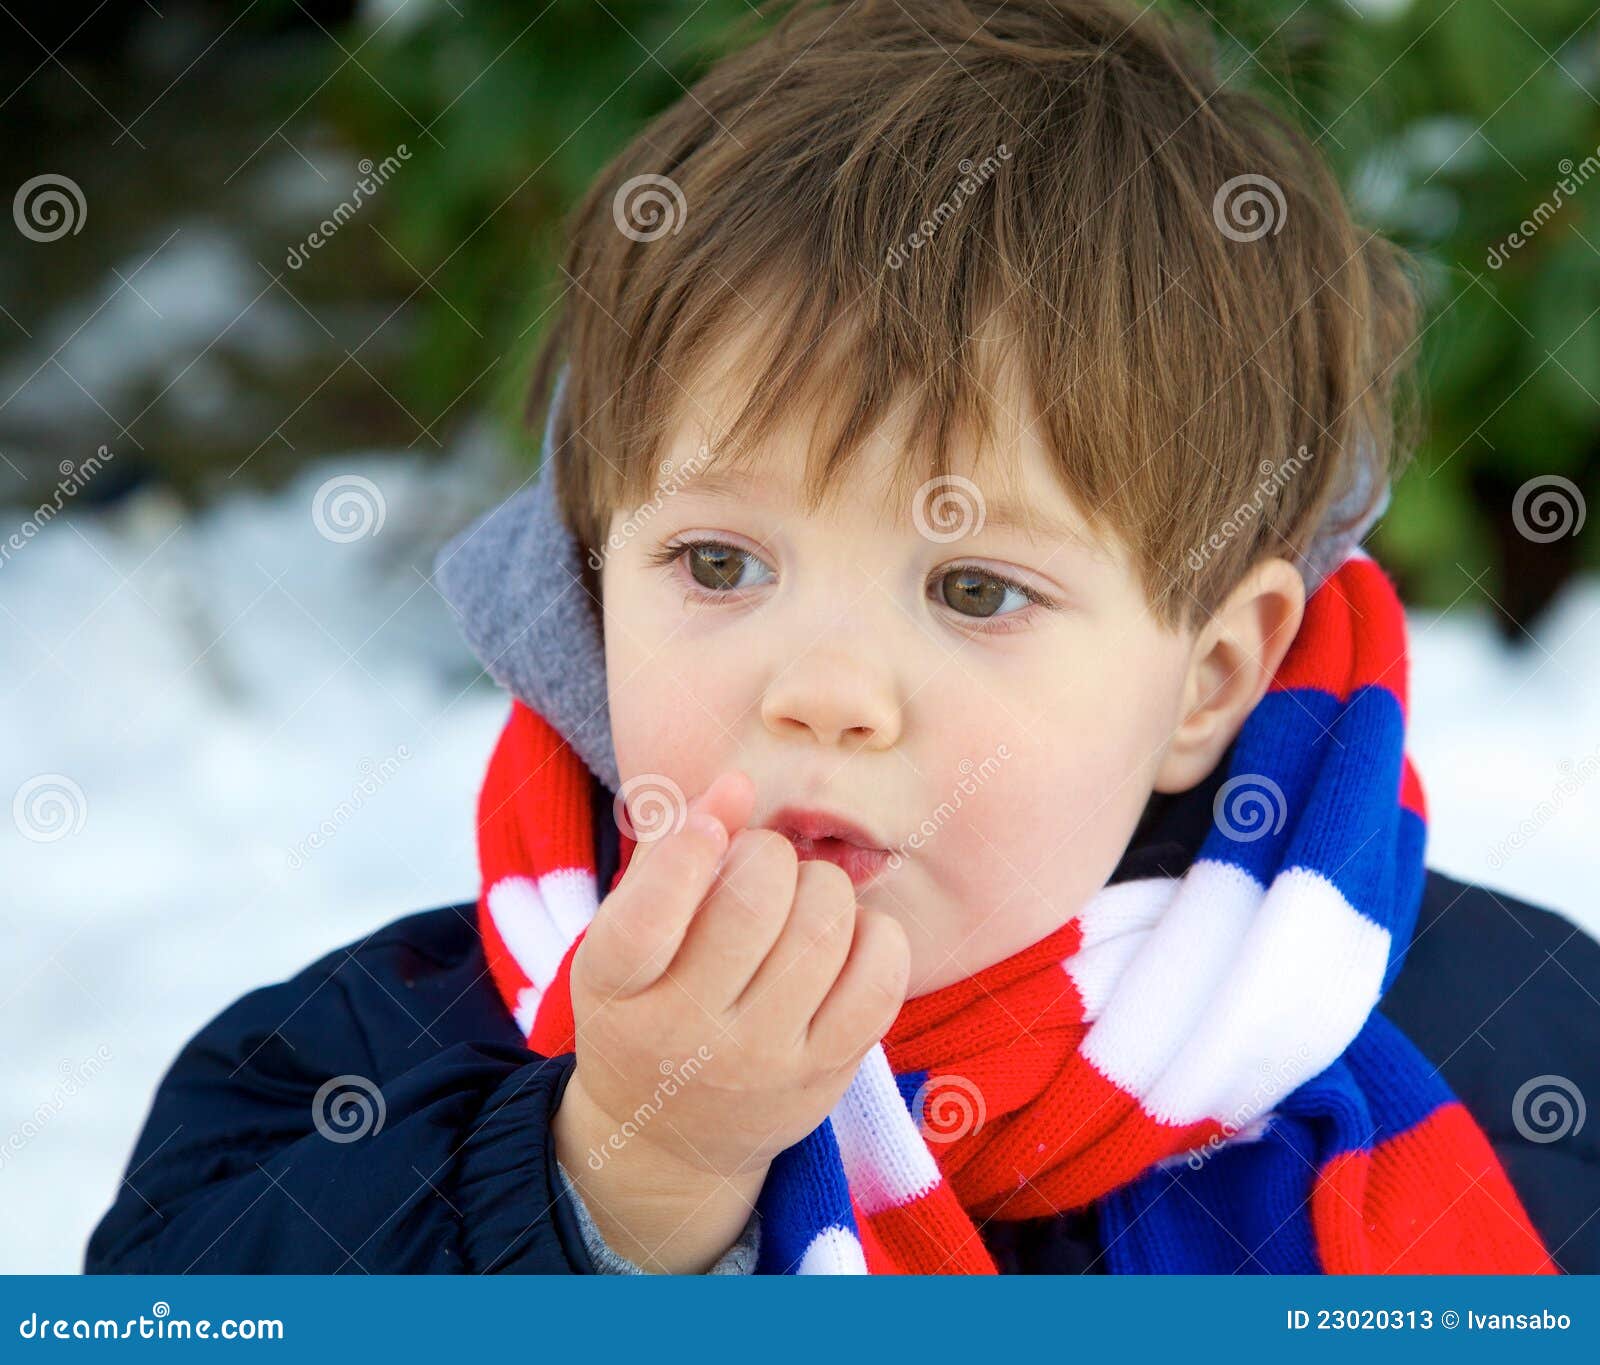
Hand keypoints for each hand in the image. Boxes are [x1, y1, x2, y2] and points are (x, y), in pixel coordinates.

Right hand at [552, 770, 909, 1269]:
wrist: (669, 1139)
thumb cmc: (645, 1006)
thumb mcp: (624, 937)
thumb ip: (669, 852)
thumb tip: (737, 785)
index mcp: (616, 990)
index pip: (651, 915)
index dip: (689, 850)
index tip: (712, 829)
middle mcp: (688, 1036)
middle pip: (755, 901)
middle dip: (768, 855)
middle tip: (759, 869)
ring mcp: (765, 1061)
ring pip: (826, 925)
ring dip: (821, 887)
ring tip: (798, 904)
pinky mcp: (828, 1073)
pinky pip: (881, 972)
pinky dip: (872, 932)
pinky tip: (841, 940)